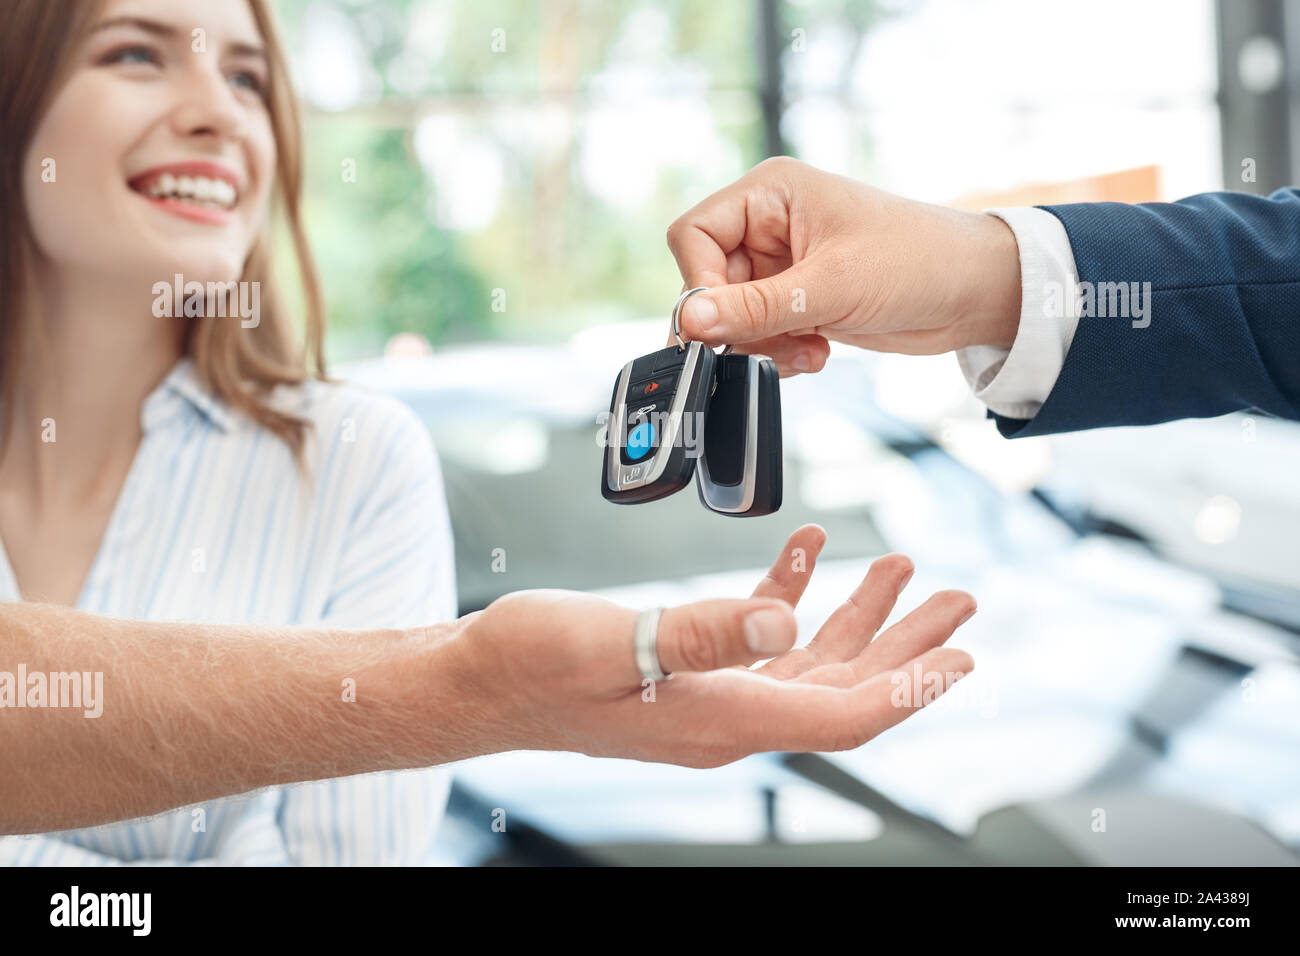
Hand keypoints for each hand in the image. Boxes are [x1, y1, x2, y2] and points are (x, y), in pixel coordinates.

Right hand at [451, 525, 974, 767]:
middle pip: (843, 688)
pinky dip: (788, 595)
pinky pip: (759, 640)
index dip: (911, 686)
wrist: (478, 682)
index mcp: (721, 717)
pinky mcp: (687, 673)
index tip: (965, 655)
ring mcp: (709, 697)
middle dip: (908, 646)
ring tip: (900, 569)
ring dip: (858, 616)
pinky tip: (803, 553)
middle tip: (960, 601)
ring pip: (809, 663)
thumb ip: (700, 633)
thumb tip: (787, 621)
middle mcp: (727, 717)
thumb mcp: (611, 640)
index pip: (843, 714)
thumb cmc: (530, 665)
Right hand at [665, 157, 1022, 373]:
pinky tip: (814, 352)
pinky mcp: (797, 301)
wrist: (975, 292)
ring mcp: (782, 266)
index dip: (699, 282)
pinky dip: (777, 353)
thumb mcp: (831, 287)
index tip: (720, 323)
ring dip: (760, 344)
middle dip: (736, 323)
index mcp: (771, 194)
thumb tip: (690, 320)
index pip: (695, 234)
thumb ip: (754, 307)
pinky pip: (759, 334)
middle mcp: (769, 226)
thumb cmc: (919, 261)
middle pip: (709, 282)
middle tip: (769, 345)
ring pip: (731, 317)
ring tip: (805, 351)